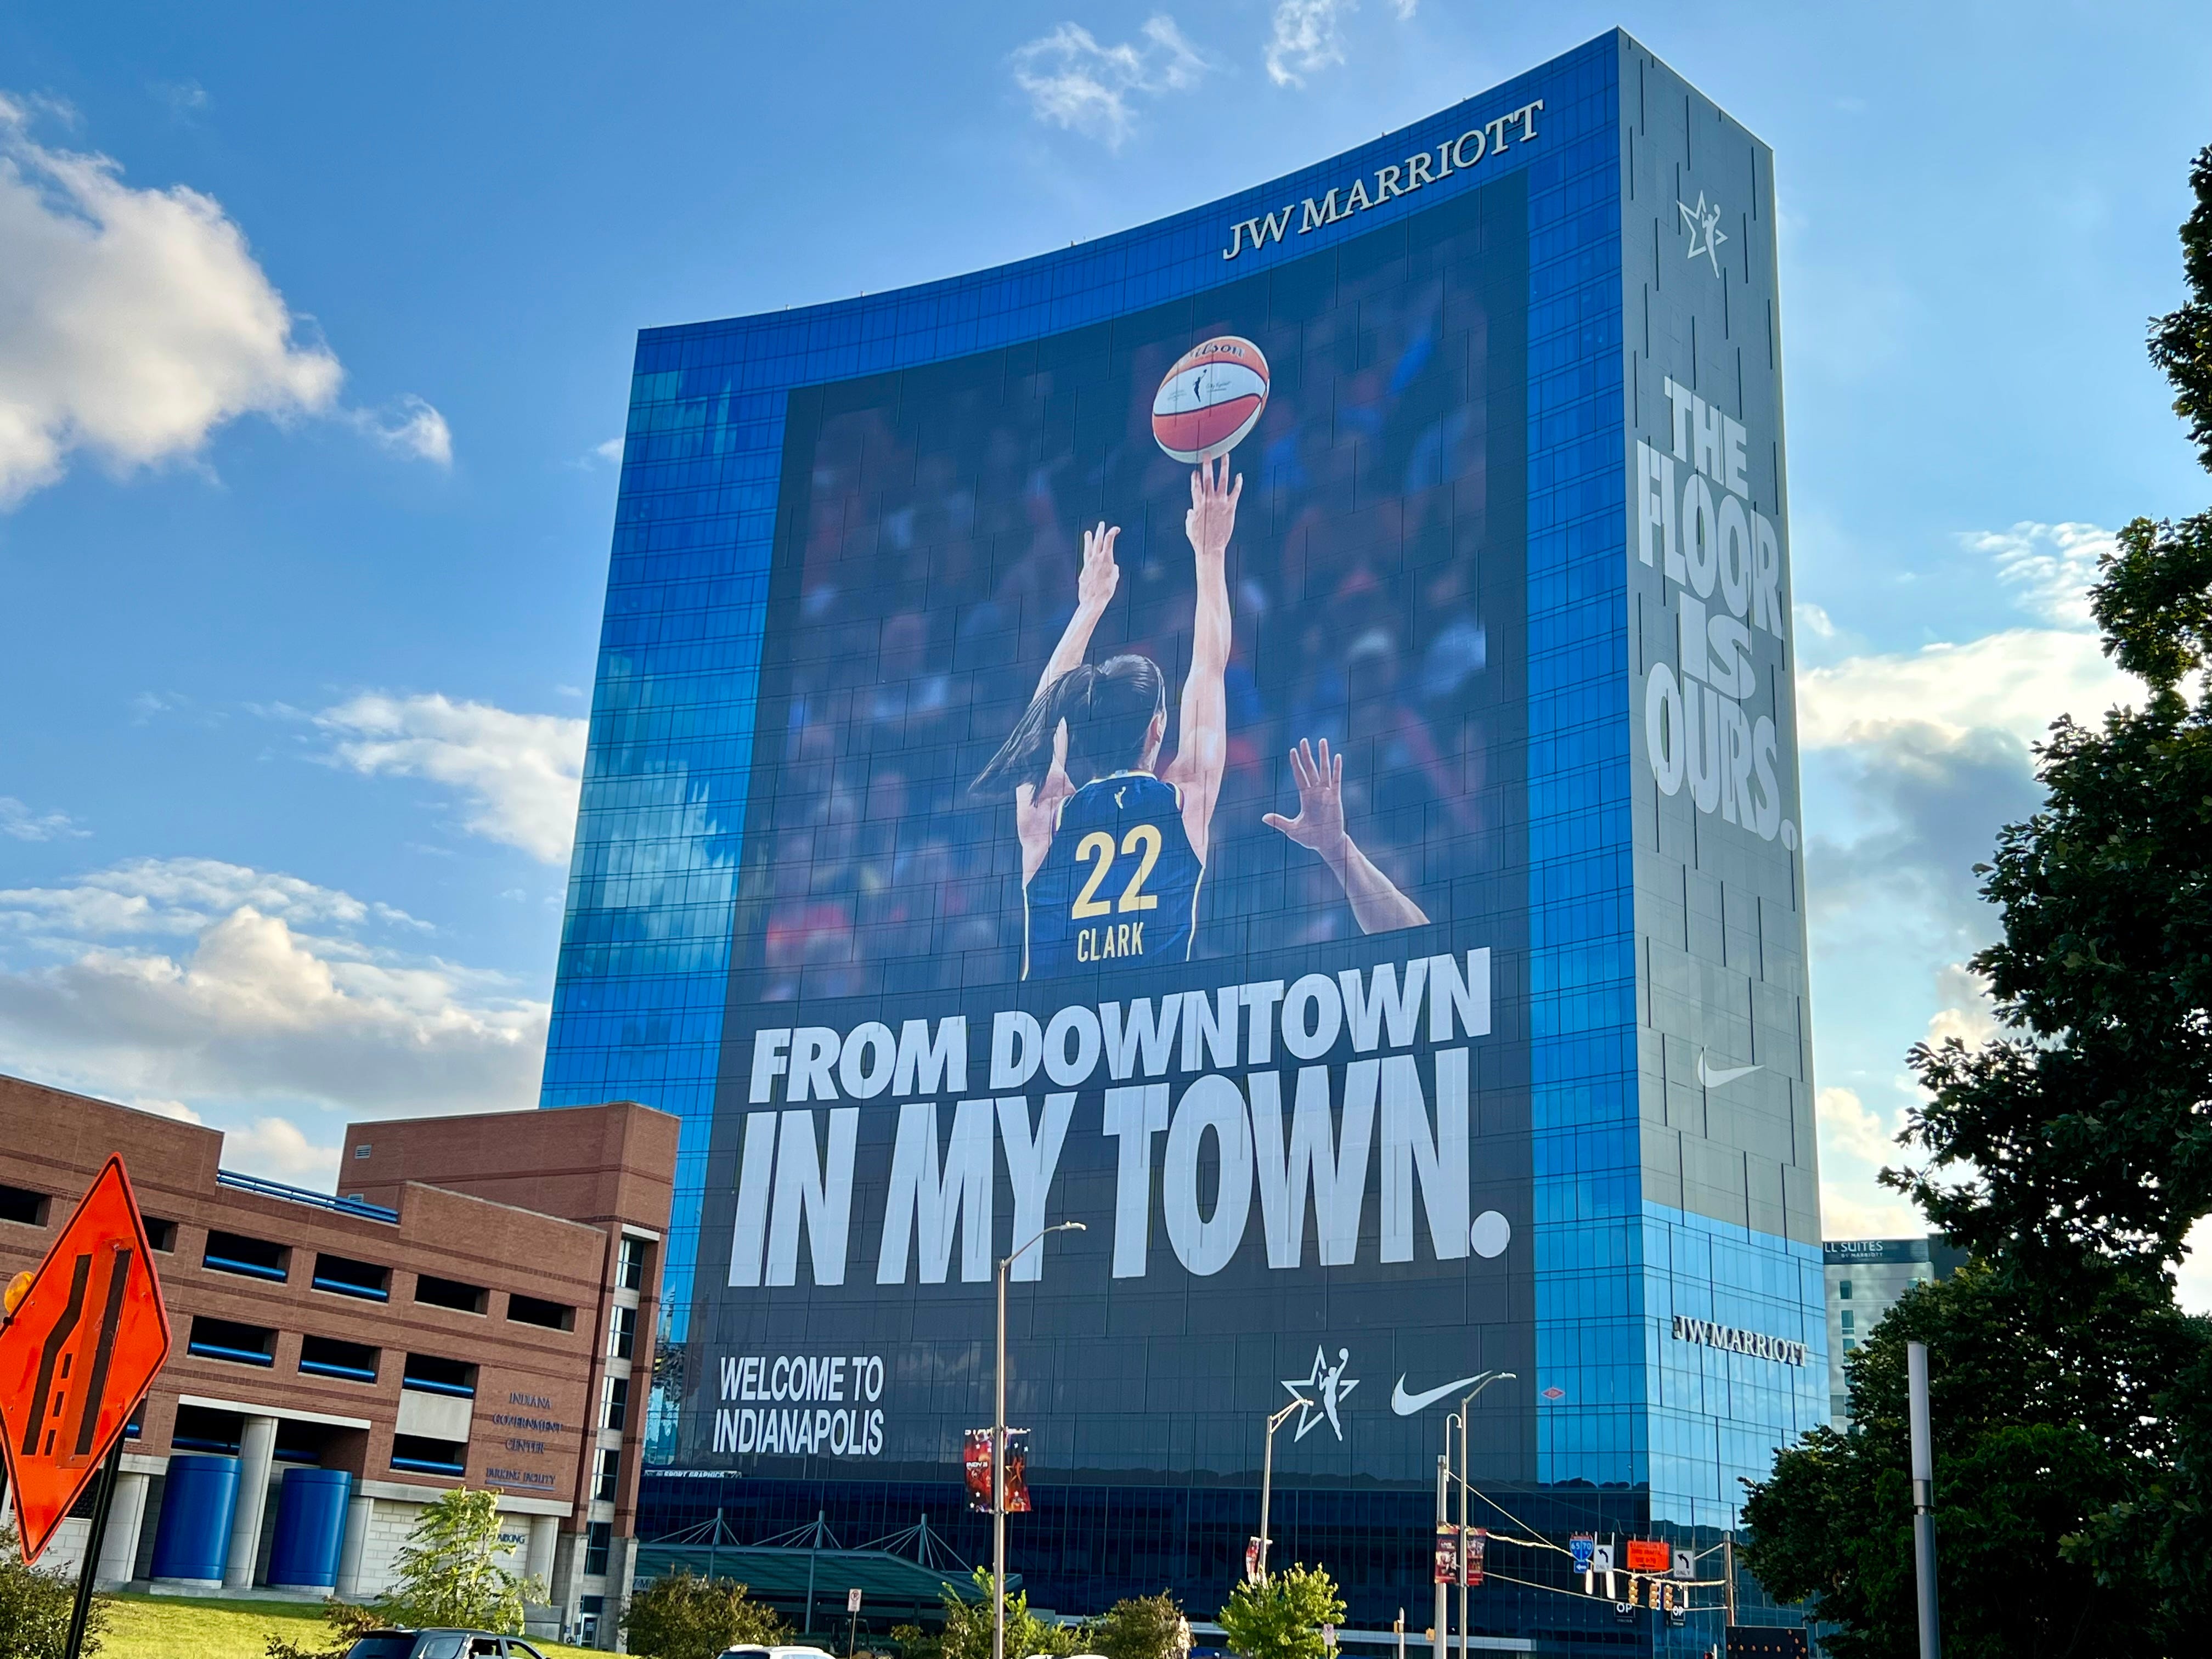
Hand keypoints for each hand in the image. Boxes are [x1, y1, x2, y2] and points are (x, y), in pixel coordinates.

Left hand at [1076, 522, 1120, 612]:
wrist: (1093, 601)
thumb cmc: (1107, 591)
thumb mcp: (1114, 579)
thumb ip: (1113, 570)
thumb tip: (1112, 568)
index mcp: (1106, 559)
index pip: (1109, 539)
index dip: (1112, 532)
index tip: (1116, 529)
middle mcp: (1096, 559)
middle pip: (1098, 541)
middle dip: (1100, 531)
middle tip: (1101, 524)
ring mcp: (1088, 564)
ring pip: (1088, 549)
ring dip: (1088, 540)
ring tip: (1087, 533)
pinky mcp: (1083, 571)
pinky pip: (1086, 562)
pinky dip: (1089, 558)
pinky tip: (1089, 558)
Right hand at [1184, 454, 1241, 559]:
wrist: (1211, 548)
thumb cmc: (1199, 541)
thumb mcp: (1190, 527)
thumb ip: (1190, 517)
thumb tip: (1190, 511)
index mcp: (1197, 504)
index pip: (1195, 486)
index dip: (1195, 478)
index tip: (1195, 471)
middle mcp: (1208, 500)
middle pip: (1207, 478)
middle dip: (1207, 464)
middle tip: (1208, 454)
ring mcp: (1220, 502)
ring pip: (1222, 480)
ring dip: (1223, 466)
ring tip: (1225, 455)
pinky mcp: (1230, 507)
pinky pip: (1235, 492)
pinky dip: (1238, 483)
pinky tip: (1240, 475)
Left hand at [1262, 738, 1347, 865]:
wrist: (1326, 844)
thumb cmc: (1310, 837)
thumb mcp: (1292, 829)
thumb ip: (1279, 821)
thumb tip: (1263, 817)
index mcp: (1305, 797)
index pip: (1299, 775)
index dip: (1295, 763)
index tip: (1292, 750)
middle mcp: (1315, 792)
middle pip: (1310, 768)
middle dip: (1307, 754)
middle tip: (1304, 740)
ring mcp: (1326, 793)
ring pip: (1324, 770)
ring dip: (1323, 755)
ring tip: (1323, 741)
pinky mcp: (1336, 797)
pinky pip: (1336, 780)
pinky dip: (1337, 769)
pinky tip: (1337, 757)